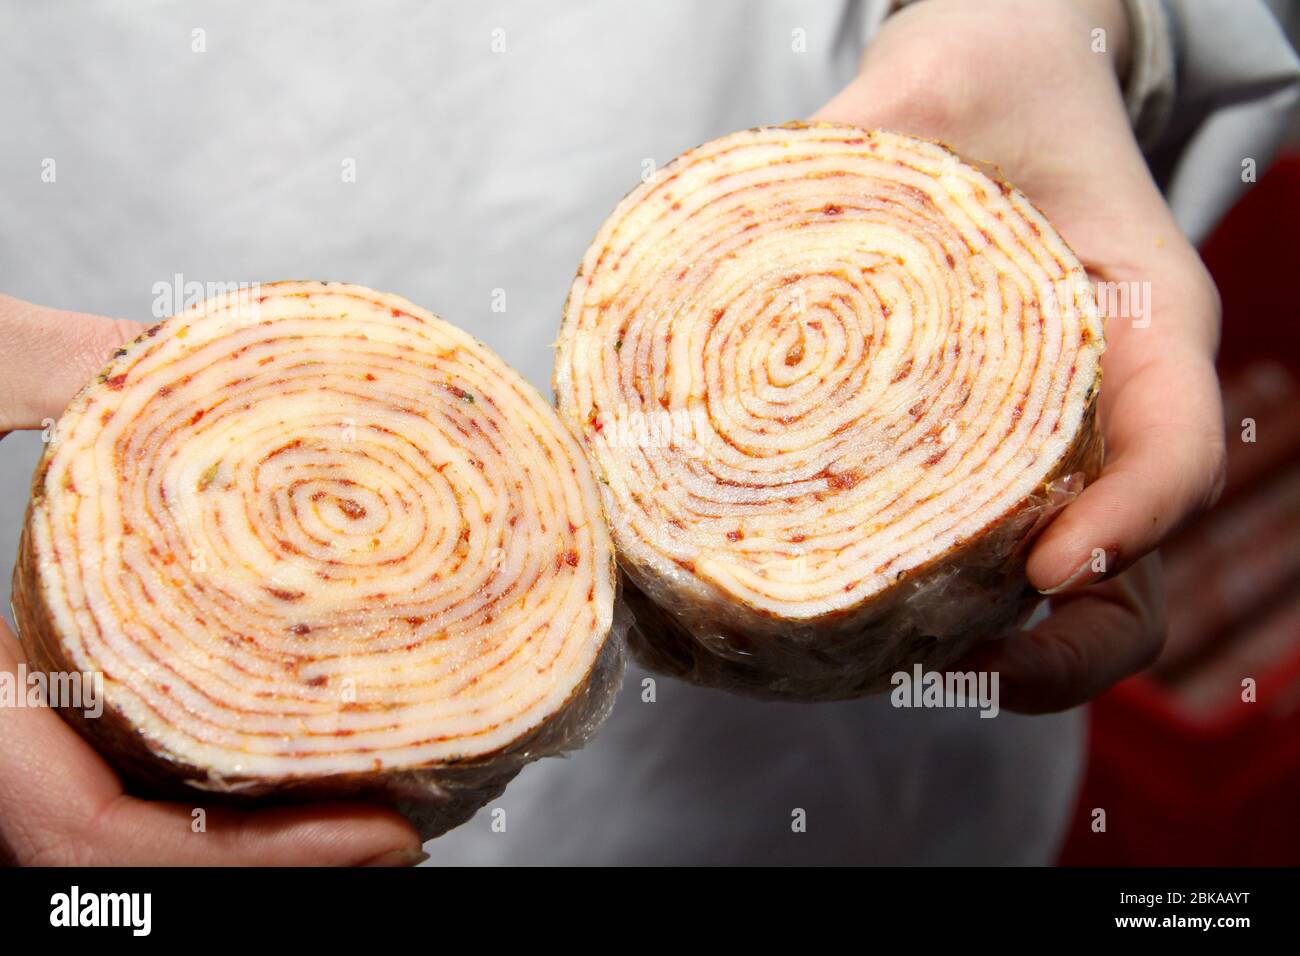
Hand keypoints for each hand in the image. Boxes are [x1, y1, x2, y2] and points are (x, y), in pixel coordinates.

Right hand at [0, 294, 425, 864]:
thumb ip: (56, 363)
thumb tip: (196, 352)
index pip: (93, 843)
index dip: (252, 859)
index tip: (382, 831)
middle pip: (116, 869)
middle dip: (265, 868)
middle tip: (393, 831)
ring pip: (91, 846)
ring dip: (228, 848)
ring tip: (353, 812)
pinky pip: (74, 796)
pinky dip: (172, 809)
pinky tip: (252, 770)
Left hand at [814, 0, 1225, 710]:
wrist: (998, 84)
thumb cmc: (993, 80)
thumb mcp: (937, 83)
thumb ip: (855, 133)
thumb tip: (757, 203)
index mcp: (1142, 315)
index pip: (1176, 442)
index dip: (1134, 520)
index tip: (1053, 570)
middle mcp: (1110, 396)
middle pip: (1139, 558)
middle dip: (1073, 641)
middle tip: (974, 668)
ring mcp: (1057, 436)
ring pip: (1075, 582)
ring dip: (1013, 645)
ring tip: (901, 664)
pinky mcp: (991, 449)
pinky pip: (996, 547)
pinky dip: (956, 603)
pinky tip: (862, 609)